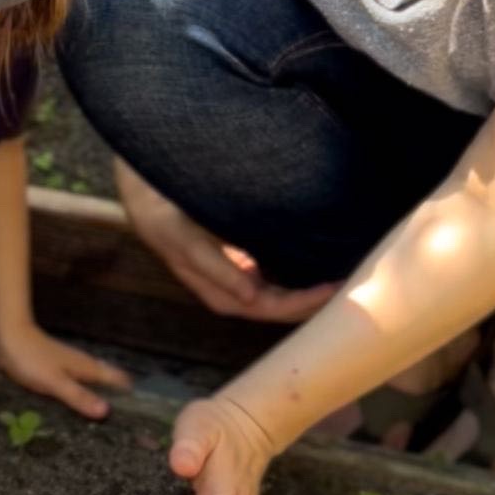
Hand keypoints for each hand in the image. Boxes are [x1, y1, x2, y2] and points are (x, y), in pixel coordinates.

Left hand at [0, 321, 130, 418]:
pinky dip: (76, 393)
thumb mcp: (56, 381)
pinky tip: (73, 405)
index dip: (129, 391)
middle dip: (116, 394)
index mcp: (85, 367)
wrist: (6, 335)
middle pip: (104, 379)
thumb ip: (79, 396)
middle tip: (129, 417)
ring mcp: (64, 366)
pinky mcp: (48, 369)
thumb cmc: (31, 357)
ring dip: (97, 393)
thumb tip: (107, 412)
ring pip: (87, 381)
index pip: (115, 378)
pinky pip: (69, 383)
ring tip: (106, 414)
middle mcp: (78, 365)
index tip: (145, 408)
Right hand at [115, 159, 336, 321]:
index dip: (302, 303)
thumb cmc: (160, 212)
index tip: (334, 288)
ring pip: (280, 290)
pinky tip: (315, 258)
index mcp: (219, 291)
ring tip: (341, 274)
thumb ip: (215, 267)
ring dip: (306, 287)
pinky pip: (274, 272)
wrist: (142, 187)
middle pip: (280, 305)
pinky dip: (296, 270)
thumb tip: (252, 300)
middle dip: (312, 301)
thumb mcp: (181, 238)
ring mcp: (235, 273)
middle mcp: (231, 288)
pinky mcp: (238, 255)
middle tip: (351, 285)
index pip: (270, 307)